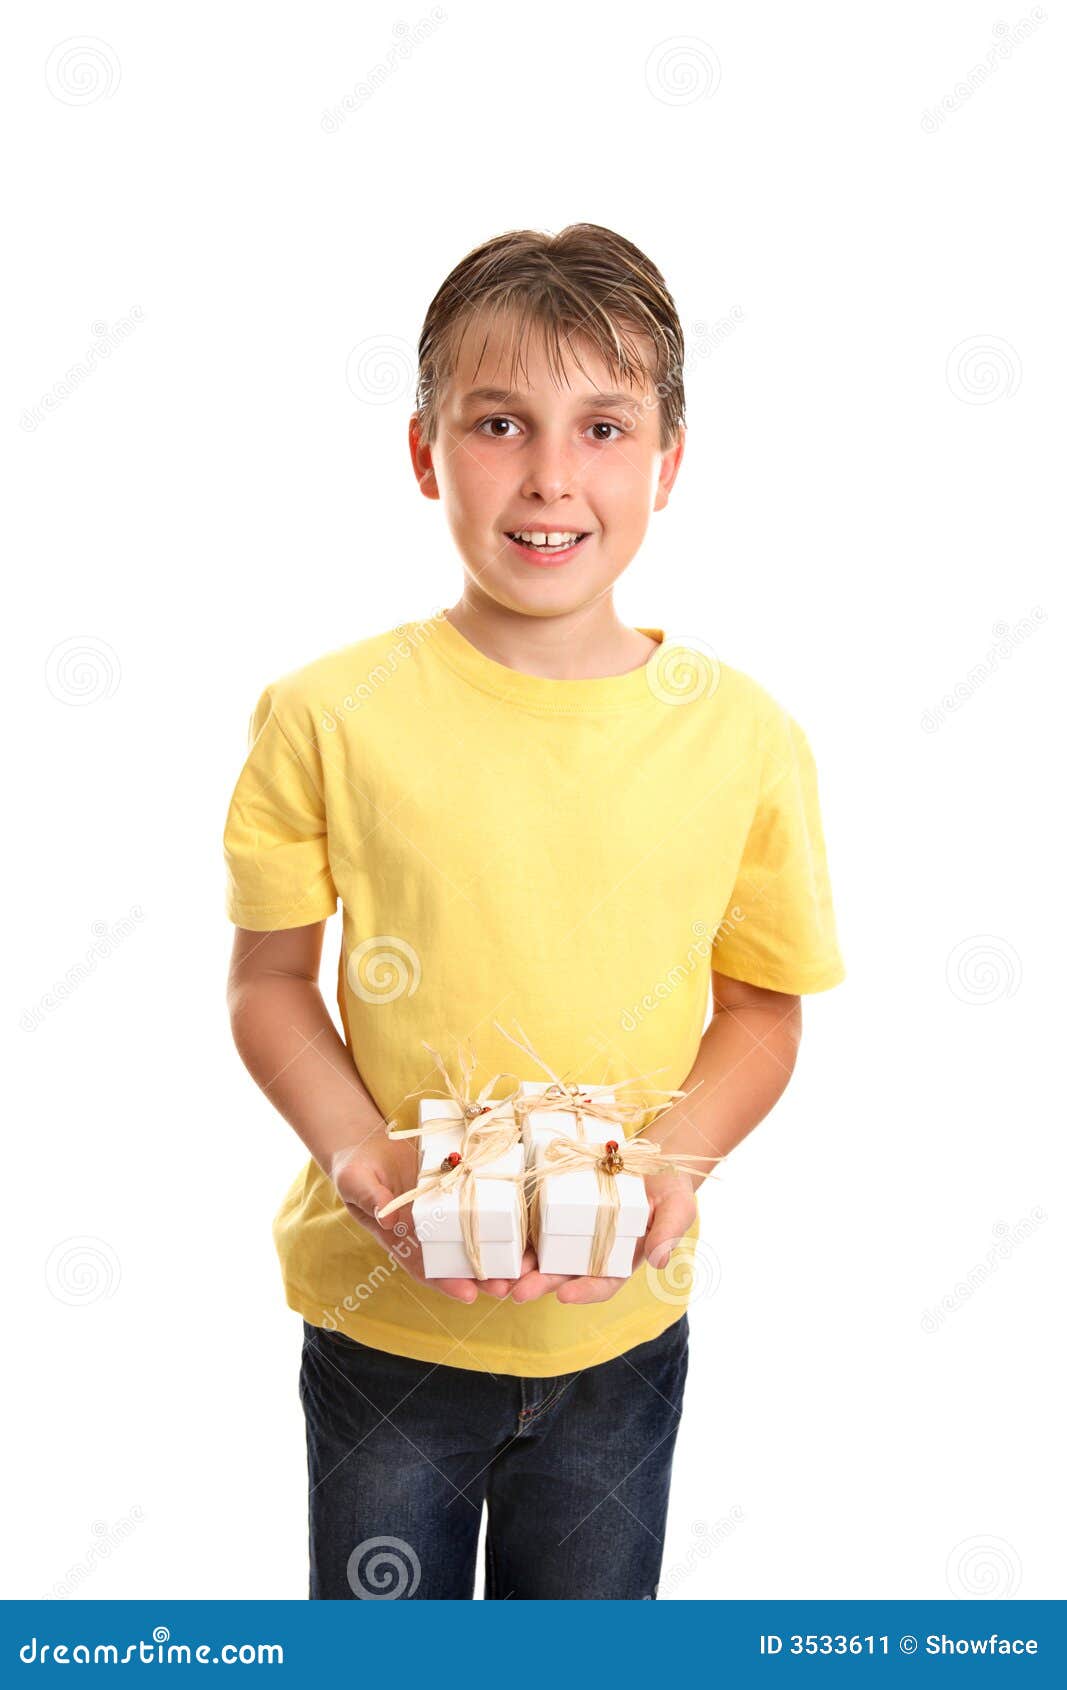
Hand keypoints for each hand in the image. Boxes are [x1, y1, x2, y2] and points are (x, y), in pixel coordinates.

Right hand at [330, 1134, 531, 1304]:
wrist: (365, 1144)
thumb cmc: (354, 1168)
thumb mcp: (355, 1181)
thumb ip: (371, 1199)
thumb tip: (389, 1217)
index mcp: (399, 1238)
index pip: (423, 1267)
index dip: (445, 1282)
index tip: (467, 1294)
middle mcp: (424, 1232)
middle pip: (455, 1261)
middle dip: (481, 1278)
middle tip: (507, 1288)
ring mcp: (440, 1213)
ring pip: (471, 1239)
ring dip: (495, 1254)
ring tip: (523, 1267)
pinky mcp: (453, 1191)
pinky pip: (476, 1207)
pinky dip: (498, 1218)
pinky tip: (521, 1226)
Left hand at [509, 1169, 696, 1305]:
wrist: (653, 1159)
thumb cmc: (670, 1189)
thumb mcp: (678, 1208)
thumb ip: (669, 1233)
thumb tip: (660, 1263)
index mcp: (622, 1260)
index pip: (603, 1283)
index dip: (584, 1291)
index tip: (564, 1295)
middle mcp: (593, 1252)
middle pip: (564, 1274)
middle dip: (540, 1284)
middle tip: (517, 1292)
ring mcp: (573, 1232)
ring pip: (543, 1255)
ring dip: (520, 1268)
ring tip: (497, 1278)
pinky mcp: (556, 1209)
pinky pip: (533, 1225)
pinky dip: (516, 1235)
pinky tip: (498, 1240)